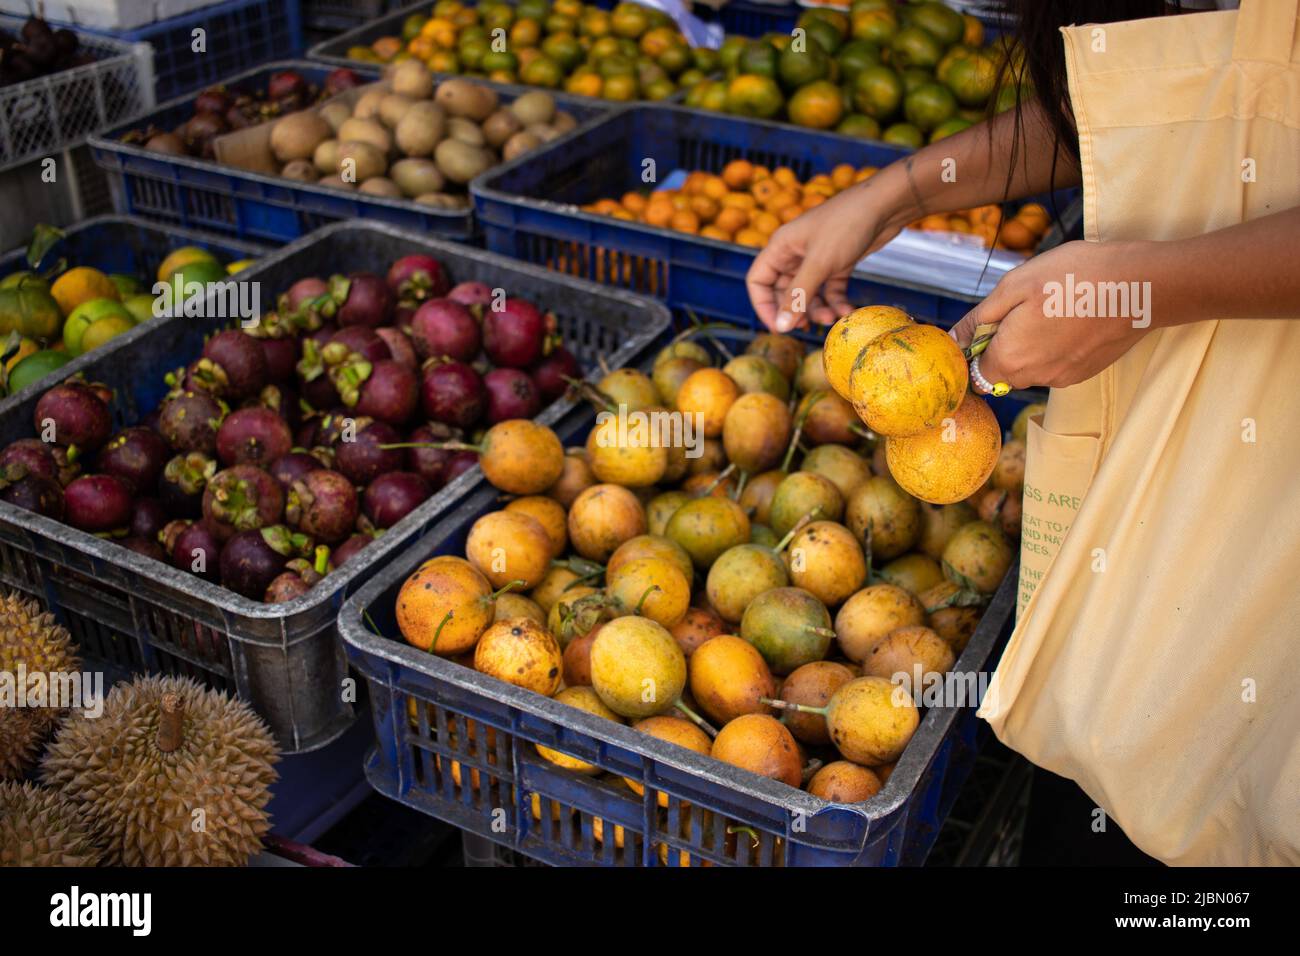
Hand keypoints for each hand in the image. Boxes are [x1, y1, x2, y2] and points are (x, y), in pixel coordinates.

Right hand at [746, 181, 904, 332]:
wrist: (884, 205)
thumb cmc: (846, 225)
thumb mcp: (819, 264)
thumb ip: (798, 296)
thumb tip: (780, 326)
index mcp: (780, 247)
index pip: (758, 281)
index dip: (763, 306)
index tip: (778, 326)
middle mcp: (795, 253)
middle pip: (784, 291)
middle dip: (795, 310)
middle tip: (807, 328)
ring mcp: (817, 258)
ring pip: (809, 293)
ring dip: (818, 309)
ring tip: (832, 319)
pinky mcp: (837, 262)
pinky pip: (830, 289)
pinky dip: (837, 302)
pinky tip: (847, 310)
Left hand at [950, 240, 1154, 390]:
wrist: (1139, 285)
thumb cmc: (1074, 277)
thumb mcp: (1014, 287)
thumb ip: (979, 320)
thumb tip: (953, 340)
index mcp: (1009, 359)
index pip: (974, 371)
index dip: (976, 347)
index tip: (990, 322)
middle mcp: (1033, 377)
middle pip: (1001, 370)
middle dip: (1003, 343)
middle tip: (1026, 307)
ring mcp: (1061, 378)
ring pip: (1030, 366)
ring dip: (1031, 343)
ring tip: (1054, 308)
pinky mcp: (1084, 372)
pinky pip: (1055, 364)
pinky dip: (1056, 345)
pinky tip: (1072, 318)